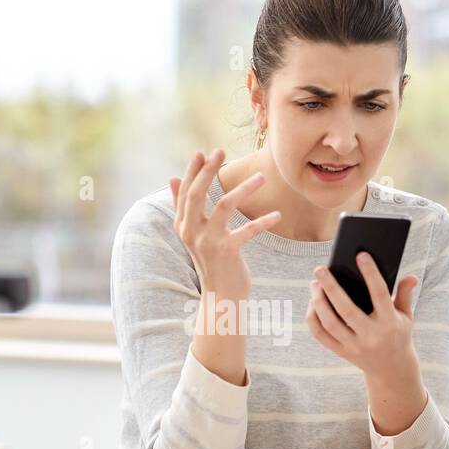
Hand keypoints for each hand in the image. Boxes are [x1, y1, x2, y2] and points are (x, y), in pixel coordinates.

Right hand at [170, 148, 278, 301]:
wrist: (221, 296)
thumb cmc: (212, 262)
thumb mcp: (193, 235)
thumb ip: (181, 207)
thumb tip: (172, 179)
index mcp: (183, 226)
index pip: (186, 192)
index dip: (193, 171)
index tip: (202, 152)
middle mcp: (192, 232)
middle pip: (198, 194)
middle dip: (208, 171)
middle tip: (220, 151)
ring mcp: (208, 242)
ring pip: (224, 205)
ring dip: (245, 189)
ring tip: (261, 177)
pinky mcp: (227, 251)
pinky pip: (247, 231)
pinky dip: (263, 221)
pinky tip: (277, 216)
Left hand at [306, 251, 420, 379]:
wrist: (391, 369)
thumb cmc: (398, 334)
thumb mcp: (406, 316)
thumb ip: (405, 295)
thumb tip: (411, 276)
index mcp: (389, 323)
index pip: (380, 295)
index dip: (371, 274)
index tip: (361, 255)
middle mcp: (371, 336)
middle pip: (346, 310)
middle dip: (331, 288)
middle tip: (320, 269)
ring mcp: (355, 346)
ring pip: (330, 323)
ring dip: (319, 302)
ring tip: (314, 284)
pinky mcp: (342, 353)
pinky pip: (321, 335)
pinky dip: (313, 319)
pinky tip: (312, 303)